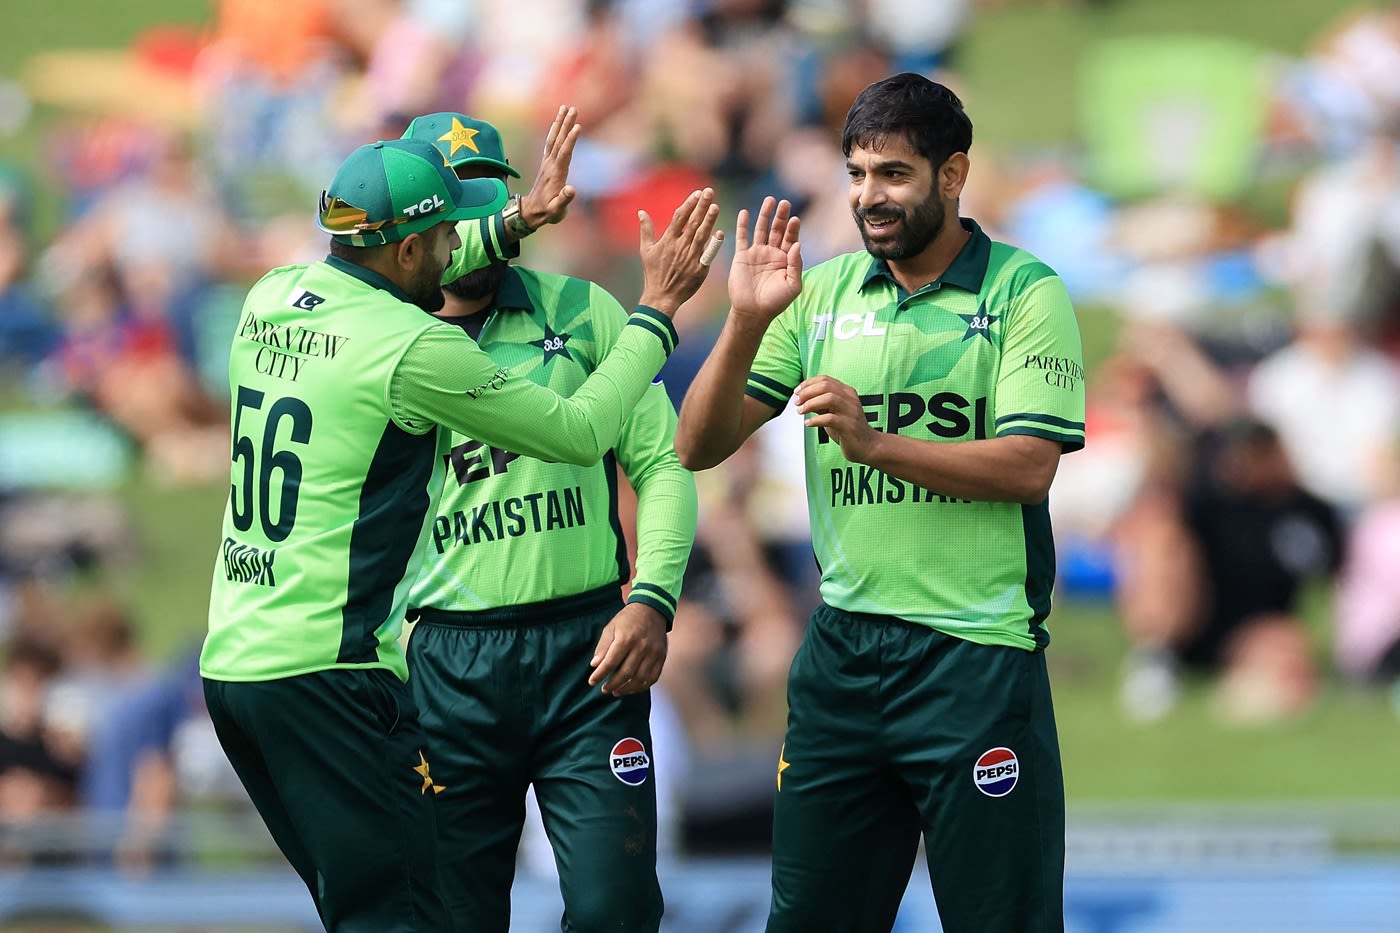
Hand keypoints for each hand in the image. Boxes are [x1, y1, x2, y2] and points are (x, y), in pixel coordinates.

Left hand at [518, 105, 580, 230]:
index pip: (564, 153)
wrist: (531, 211)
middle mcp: (550, 165)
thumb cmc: (547, 212)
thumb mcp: (556, 211)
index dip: (571, 140)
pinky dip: (555, 131)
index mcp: (556, 174)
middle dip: (566, 124)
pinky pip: (551, 143)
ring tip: (565, 108)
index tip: (577, 126)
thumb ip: (563, 200)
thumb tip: (572, 189)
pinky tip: (557, 123)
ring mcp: (547, 162)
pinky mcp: (547, 163)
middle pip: (559, 141)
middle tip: (573, 108)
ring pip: (554, 138)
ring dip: (559, 123)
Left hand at [588, 602, 667, 696]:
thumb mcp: (611, 627)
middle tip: (604, 689)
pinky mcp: (661, 657)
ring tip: (616, 691)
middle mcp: (642, 646)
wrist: (652, 610)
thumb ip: (603, 646)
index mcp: (626, 638)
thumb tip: (595, 665)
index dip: (600, 674)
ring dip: (626, 689)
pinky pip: (652, 678)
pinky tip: (631, 688)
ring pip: (640, 679)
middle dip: (612, 684)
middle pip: (626, 673)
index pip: (611, 662)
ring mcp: (653, 653)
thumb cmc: (628, 620)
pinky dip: (641, 687)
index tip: (592, 682)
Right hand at [637, 187, 721, 316]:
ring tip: (715, 206)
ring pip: (702, 235)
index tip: (697, 193)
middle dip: (701, 206)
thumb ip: (646, 229)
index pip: (680, 217)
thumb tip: (641, 212)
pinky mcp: (699, 269)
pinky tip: (721, 233)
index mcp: (668, 240)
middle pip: (693, 222)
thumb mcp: (645, 250)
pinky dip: (714, 244)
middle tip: (709, 191)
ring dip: (709, 220)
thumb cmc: (653, 273)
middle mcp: (680, 246)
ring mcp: (690, 257)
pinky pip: (708, 254)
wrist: (661, 296)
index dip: (689, 204)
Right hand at [729, 196, 801, 324]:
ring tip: (769, 200)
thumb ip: (796, 265)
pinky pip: (742, 237)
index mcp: (786, 259)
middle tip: (784, 203)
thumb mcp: (793, 285)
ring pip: (761, 229)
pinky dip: (743, 225)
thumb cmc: (776, 302)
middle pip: (777, 230)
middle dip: (780, 216)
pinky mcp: (742, 256)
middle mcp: (772, 253)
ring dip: (764, 215)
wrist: (753, 312)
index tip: (795, 219)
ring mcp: (756, 253)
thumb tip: (797, 244)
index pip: (790, 238)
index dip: (793, 229)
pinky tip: (745, 213)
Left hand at [794, 375, 880, 463]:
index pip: (825, 379)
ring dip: (810, 404)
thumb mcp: (833, 412)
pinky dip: (816, 420)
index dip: (808, 384)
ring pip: (829, 398)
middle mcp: (850, 399)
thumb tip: (802, 398)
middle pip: (825, 386)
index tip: (797, 392)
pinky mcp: (849, 426)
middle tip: (797, 402)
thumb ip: (821, 404)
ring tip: (801, 411)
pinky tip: (808, 424)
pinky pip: (830, 419)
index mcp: (846, 392)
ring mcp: (851, 412)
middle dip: (807, 392)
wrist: (867, 446)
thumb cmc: (848, 428)